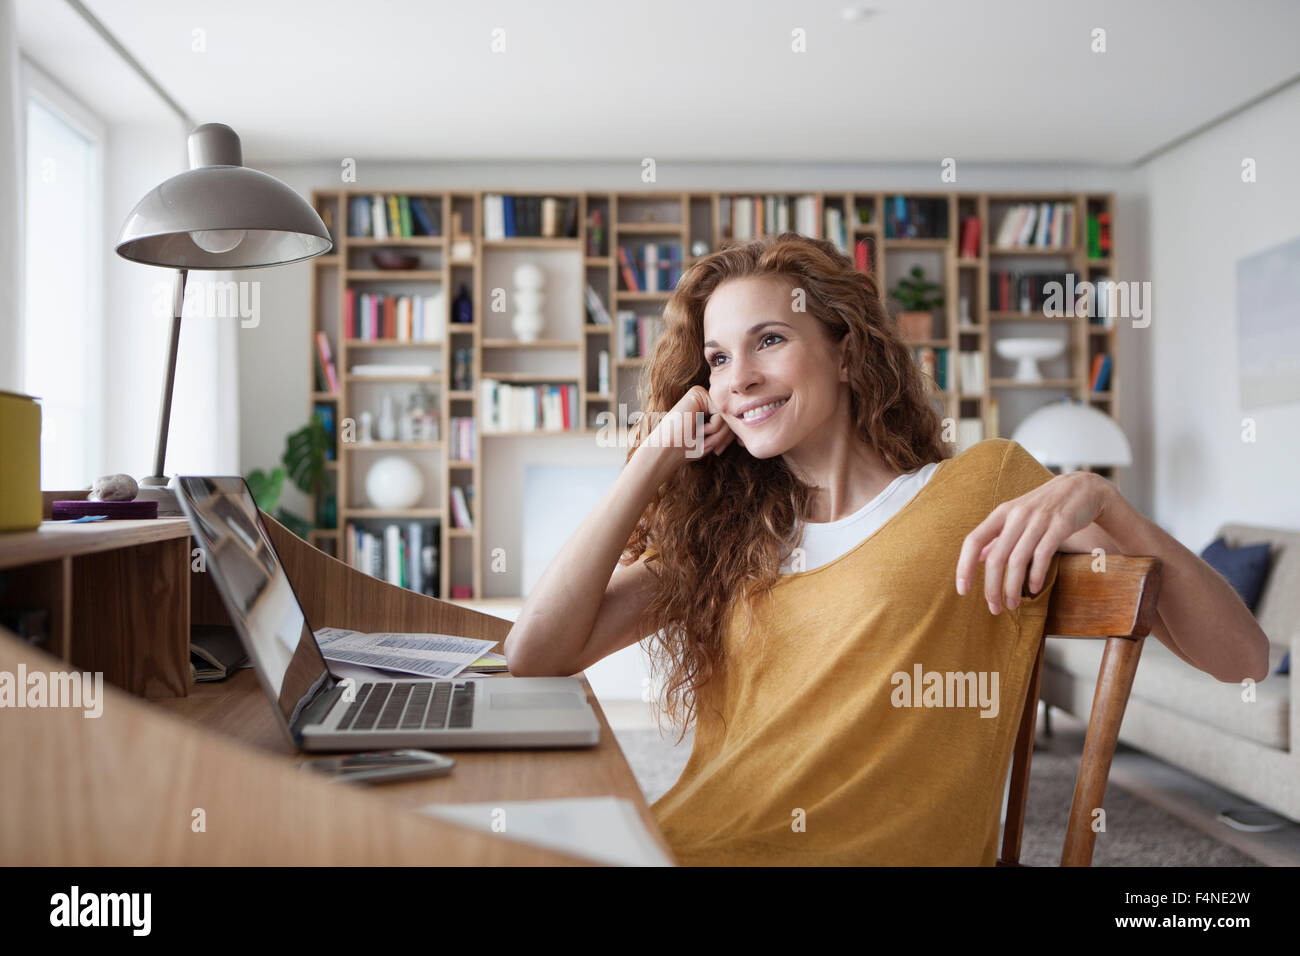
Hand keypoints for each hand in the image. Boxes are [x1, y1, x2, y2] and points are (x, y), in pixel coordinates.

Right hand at [647, 385, 738, 461]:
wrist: (666, 450)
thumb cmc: (687, 449)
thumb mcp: (713, 439)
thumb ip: (727, 428)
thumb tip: (746, 420)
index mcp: (705, 407)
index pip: (729, 421)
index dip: (726, 439)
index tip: (714, 450)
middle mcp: (703, 398)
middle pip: (730, 418)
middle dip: (723, 438)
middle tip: (706, 446)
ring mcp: (700, 394)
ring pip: (726, 416)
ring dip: (717, 435)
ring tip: (700, 439)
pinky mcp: (697, 394)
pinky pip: (720, 414)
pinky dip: (711, 428)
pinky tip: (696, 430)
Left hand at [955, 472, 1109, 612]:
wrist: (1082, 487)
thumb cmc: (1044, 507)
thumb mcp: (1016, 517)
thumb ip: (996, 537)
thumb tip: (975, 558)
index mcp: (1001, 514)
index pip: (973, 540)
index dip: (964, 566)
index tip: (962, 591)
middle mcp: (1016, 515)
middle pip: (995, 558)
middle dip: (992, 588)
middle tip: (994, 608)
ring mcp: (1038, 520)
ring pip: (1017, 560)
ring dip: (1013, 587)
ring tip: (1012, 605)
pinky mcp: (1060, 525)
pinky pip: (1043, 555)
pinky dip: (1036, 575)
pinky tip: (1034, 589)